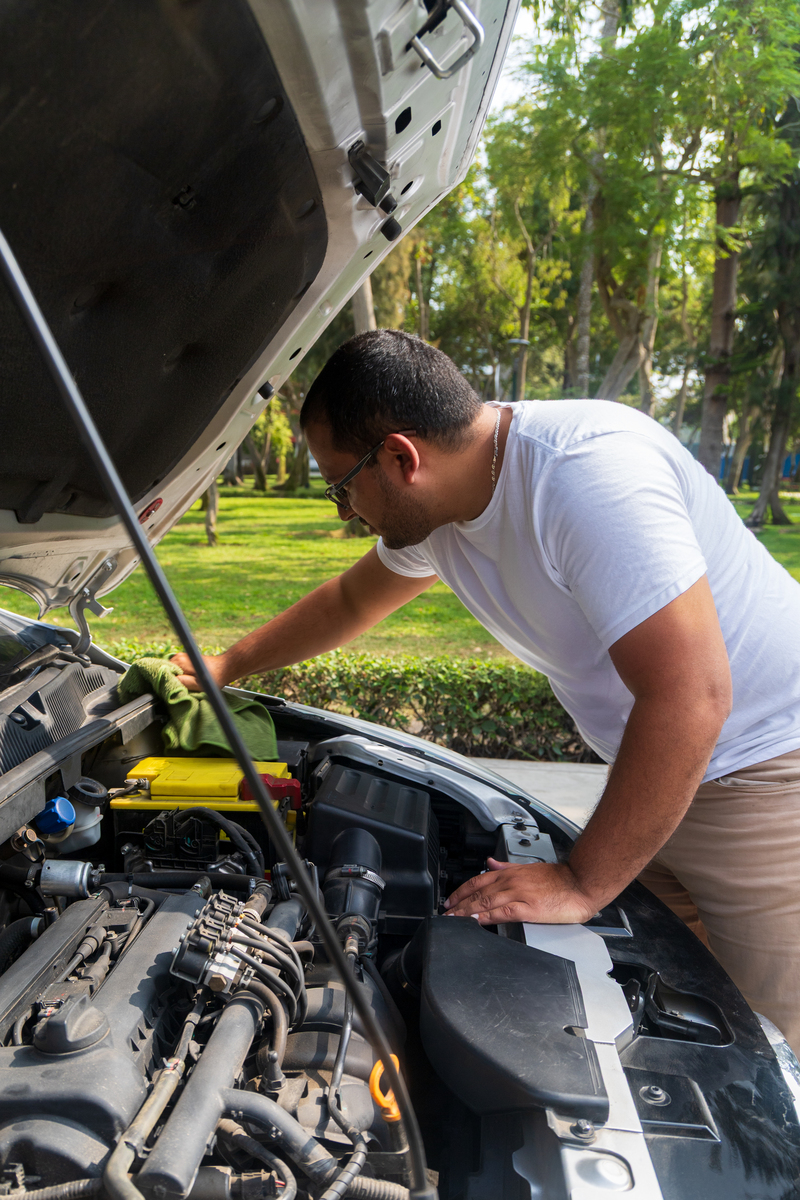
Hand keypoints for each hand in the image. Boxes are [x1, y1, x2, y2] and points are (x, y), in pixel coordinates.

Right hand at [170, 652, 230, 692]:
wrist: (225, 668)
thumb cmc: (213, 677)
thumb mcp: (197, 684)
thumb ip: (182, 682)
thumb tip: (168, 681)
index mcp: (178, 661)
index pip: (162, 672)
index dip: (165, 682)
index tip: (169, 690)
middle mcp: (178, 656)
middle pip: (166, 671)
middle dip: (170, 679)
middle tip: (178, 688)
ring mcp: (181, 657)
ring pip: (171, 670)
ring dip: (175, 678)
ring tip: (183, 685)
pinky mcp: (185, 659)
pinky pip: (176, 669)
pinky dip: (179, 675)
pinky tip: (186, 680)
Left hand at [443, 858, 597, 925]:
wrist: (581, 882)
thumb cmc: (560, 878)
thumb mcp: (528, 867)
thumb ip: (507, 866)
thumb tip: (490, 863)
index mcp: (511, 873)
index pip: (478, 881)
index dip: (461, 891)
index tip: (450, 900)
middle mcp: (511, 882)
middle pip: (477, 892)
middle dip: (458, 903)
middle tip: (445, 913)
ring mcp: (519, 894)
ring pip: (486, 902)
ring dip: (466, 911)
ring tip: (453, 919)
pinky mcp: (528, 908)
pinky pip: (503, 912)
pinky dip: (487, 915)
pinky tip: (477, 920)